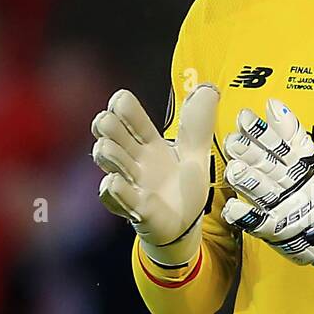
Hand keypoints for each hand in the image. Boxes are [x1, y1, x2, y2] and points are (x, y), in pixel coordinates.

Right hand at [91, 84, 218, 265]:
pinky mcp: (135, 208)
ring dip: (109, 152)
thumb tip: (207, 87)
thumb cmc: (182, 188)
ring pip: (106, 158)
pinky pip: (115, 194)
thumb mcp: (195, 152)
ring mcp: (131, 182)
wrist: (185, 226)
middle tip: (117, 130)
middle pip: (106, 130)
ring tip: (117, 155)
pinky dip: (115, 188)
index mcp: (148, 142)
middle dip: (107, 124)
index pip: (125, 113)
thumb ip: (198, 123)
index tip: (123, 105)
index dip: (121, 105)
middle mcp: (134, 159)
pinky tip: (115, 181)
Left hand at [221, 98, 313, 286]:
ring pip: (264, 193)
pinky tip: (231, 209)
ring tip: (234, 170)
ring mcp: (283, 208)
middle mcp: (291, 185)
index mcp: (298, 166)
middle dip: (252, 154)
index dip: (263, 132)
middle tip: (233, 141)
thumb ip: (291, 132)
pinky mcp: (275, 230)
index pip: (280, 146)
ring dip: (249, 182)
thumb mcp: (307, 159)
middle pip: (270, 167)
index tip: (245, 117)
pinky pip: (259, 223)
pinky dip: (247, 217)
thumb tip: (273, 103)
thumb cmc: (312, 191)